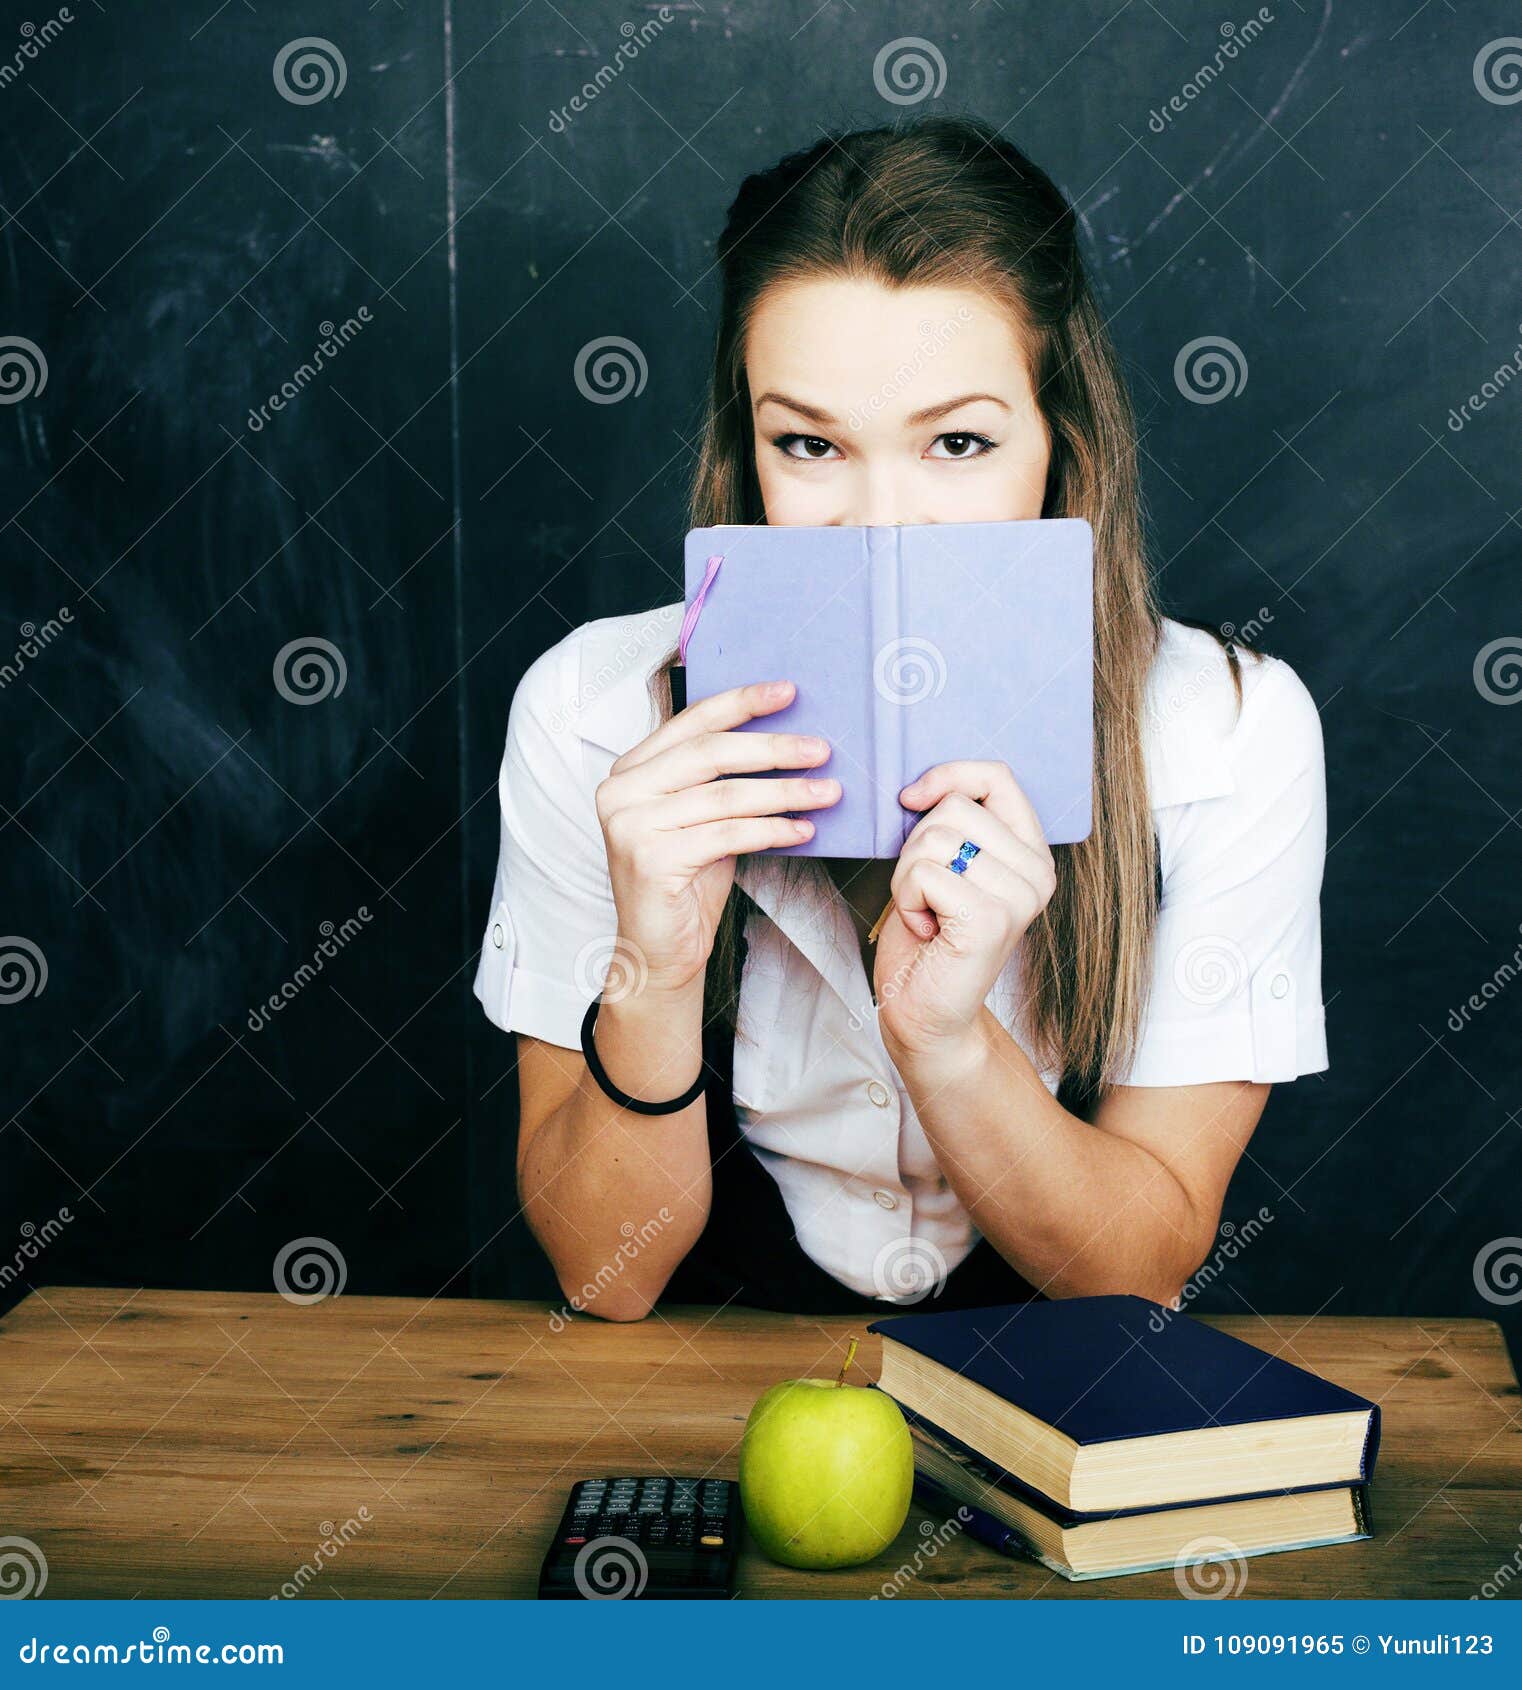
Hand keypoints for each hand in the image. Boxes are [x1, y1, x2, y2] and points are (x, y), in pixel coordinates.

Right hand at [594, 679, 839, 995]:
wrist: (659, 950)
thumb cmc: (685, 882)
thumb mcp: (701, 819)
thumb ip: (720, 781)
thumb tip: (788, 742)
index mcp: (630, 770)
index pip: (692, 723)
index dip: (742, 703)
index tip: (787, 692)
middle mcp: (621, 791)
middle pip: (710, 754)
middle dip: (772, 748)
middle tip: (820, 748)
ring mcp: (631, 825)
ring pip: (725, 796)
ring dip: (785, 792)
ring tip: (827, 792)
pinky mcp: (651, 859)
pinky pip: (728, 834)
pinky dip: (773, 830)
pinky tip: (804, 830)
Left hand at [873, 760, 1056, 1058]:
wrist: (925, 1013)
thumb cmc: (929, 939)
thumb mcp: (944, 865)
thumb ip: (951, 824)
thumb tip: (922, 786)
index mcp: (1032, 853)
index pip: (997, 777)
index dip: (947, 775)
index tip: (912, 799)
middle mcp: (1038, 873)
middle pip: (954, 807)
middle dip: (916, 845)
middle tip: (926, 893)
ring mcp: (1019, 897)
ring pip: (933, 839)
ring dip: (907, 877)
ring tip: (927, 914)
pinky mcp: (991, 920)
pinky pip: (923, 873)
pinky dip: (907, 900)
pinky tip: (926, 930)